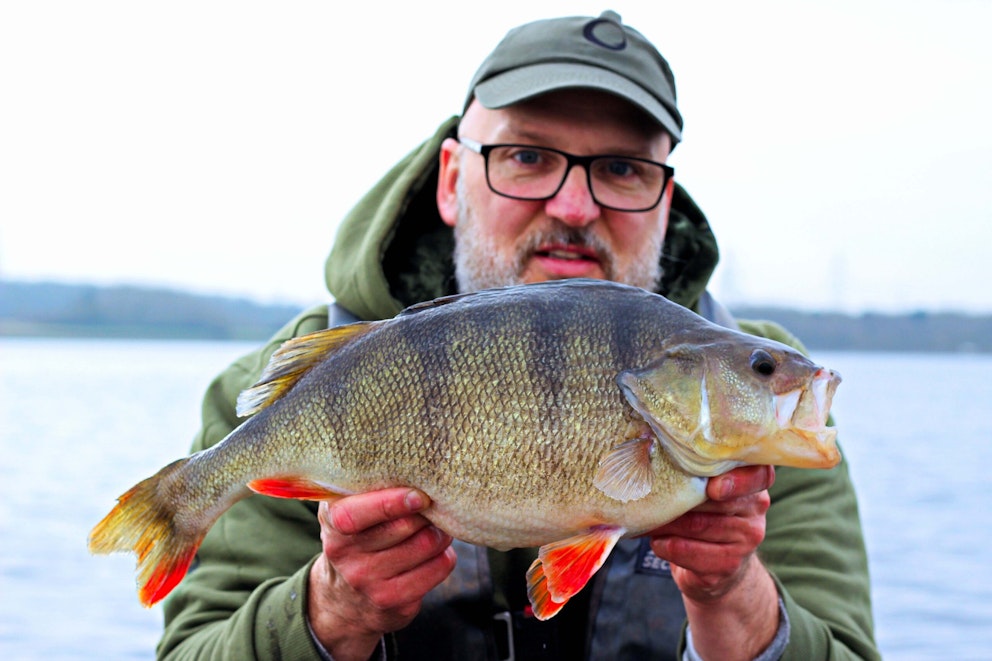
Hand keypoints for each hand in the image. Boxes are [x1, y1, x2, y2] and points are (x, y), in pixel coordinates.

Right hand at [307, 488, 456, 660]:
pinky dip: (445, 555)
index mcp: (334, 523)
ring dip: (441, 532)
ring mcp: (369, 583)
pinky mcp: (394, 602)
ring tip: (436, 526)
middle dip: (428, 511)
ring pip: (427, 545)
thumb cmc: (356, 534)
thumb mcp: (347, 507)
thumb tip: (416, 466)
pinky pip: (438, 568)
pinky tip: (436, 552)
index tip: (419, 495)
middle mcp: (347, 556)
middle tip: (434, 503)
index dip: (390, 503)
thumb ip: (369, 485)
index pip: (356, 514)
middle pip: (404, 527)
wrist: (342, 597)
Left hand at [647, 465, 778, 659]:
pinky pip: (691, 552)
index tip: (713, 488)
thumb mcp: (707, 490)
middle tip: (650, 495)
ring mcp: (746, 542)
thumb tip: (656, 469)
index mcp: (754, 485)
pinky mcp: (728, 566)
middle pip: (716, 502)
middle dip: (677, 498)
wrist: (717, 566)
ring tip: (648, 519)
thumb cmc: (706, 515)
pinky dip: (666, 546)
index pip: (758, 476)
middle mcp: (756, 512)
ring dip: (666, 523)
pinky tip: (657, 542)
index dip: (738, 481)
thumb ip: (696, 476)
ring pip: (699, 526)